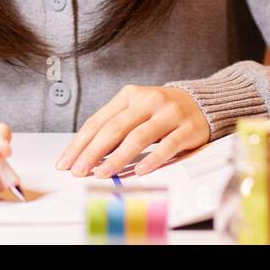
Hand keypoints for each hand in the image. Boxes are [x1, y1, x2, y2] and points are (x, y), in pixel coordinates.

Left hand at [55, 84, 208, 177]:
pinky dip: (152, 159)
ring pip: (138, 137)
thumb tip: (87, 156)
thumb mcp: (137, 111)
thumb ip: (115, 127)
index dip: (80, 143)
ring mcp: (169, 113)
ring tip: (102, 173)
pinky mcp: (188, 128)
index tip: (66, 162)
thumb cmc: (161, 111)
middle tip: (79, 171)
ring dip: (117, 157)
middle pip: (114, 128)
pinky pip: (168, 146)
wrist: (202, 101)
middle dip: (92, 152)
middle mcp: (148, 100)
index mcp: (130, 95)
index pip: (98, 121)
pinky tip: (139, 171)